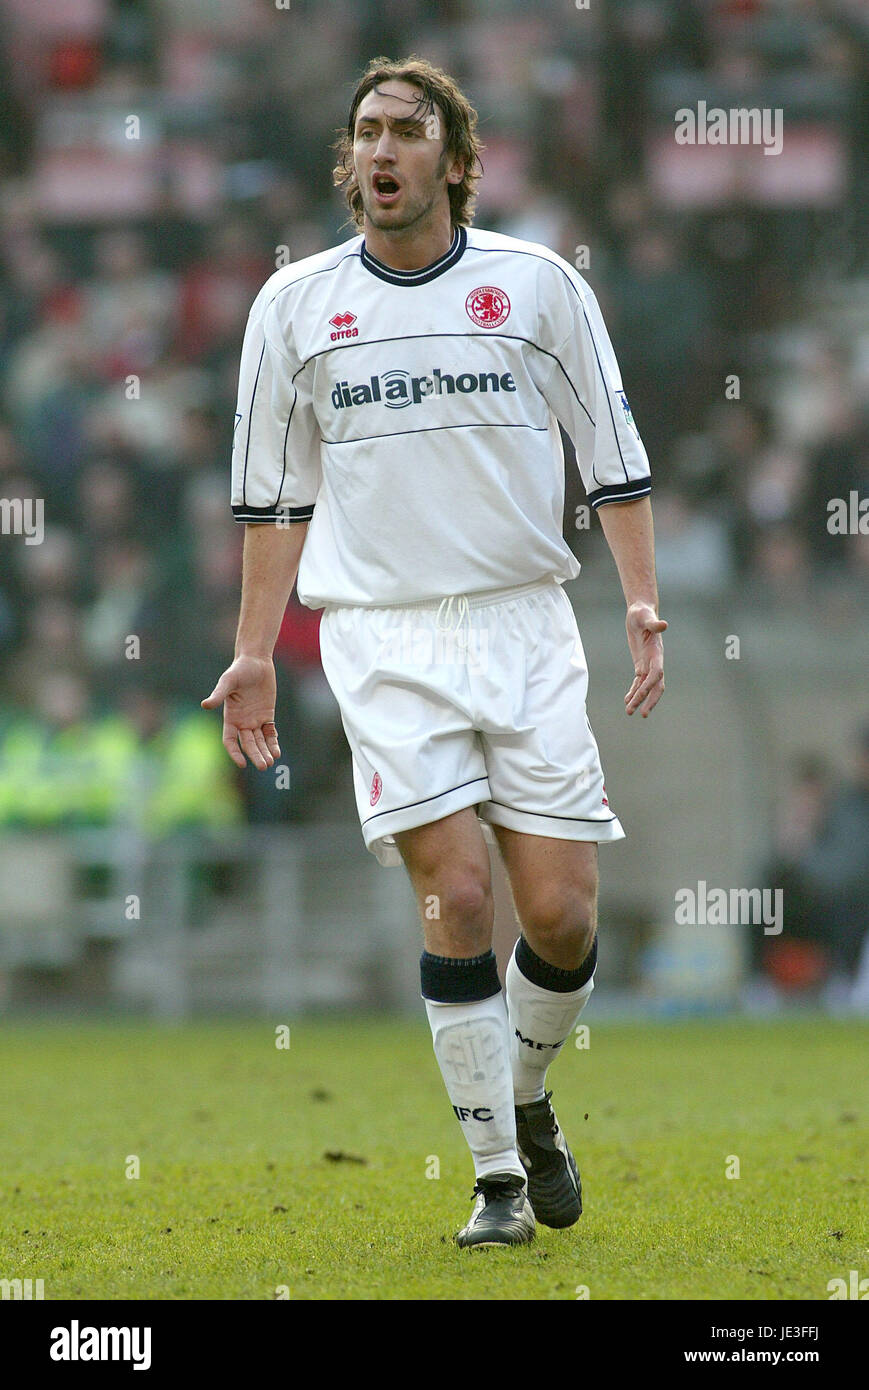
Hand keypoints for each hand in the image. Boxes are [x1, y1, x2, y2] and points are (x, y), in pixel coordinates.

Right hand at [201, 655, 280, 768]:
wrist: (256, 661)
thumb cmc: (238, 670)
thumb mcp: (228, 681)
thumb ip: (218, 694)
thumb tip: (204, 705)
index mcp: (230, 717)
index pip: (230, 740)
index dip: (235, 752)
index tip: (243, 764)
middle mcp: (242, 722)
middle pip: (248, 744)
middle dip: (255, 755)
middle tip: (264, 766)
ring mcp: (255, 720)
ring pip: (260, 741)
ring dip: (265, 752)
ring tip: (271, 762)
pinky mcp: (267, 715)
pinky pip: (270, 733)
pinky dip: (273, 743)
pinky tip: (276, 752)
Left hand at [624, 602, 666, 717]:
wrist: (641, 612)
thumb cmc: (642, 613)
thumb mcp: (645, 616)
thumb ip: (653, 623)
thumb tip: (664, 624)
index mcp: (657, 653)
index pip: (656, 674)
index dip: (650, 686)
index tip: (640, 696)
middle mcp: (655, 661)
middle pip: (655, 686)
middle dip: (649, 700)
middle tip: (642, 714)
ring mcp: (648, 664)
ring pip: (646, 687)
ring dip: (639, 699)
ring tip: (629, 711)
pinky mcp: (641, 664)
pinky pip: (638, 682)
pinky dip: (633, 691)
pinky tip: (627, 700)